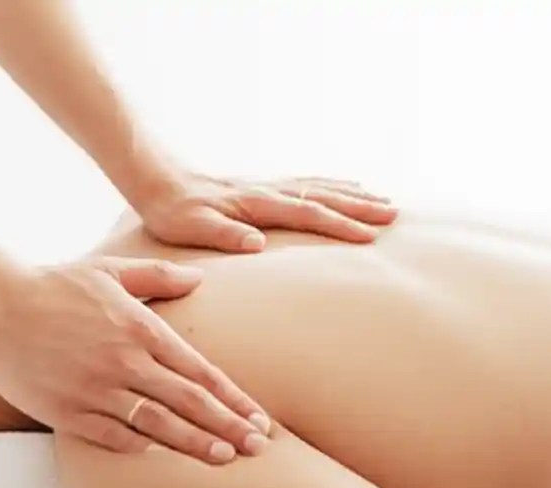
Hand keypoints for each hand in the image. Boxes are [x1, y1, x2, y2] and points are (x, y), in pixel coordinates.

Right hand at [0, 256, 269, 462]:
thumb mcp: (110, 269)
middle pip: (189, 404)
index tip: (260, 418)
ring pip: (158, 426)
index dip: (234, 399)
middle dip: (229, 427)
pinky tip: (162, 455)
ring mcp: (97, 391)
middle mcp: (125, 363)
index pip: (200, 372)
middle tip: (259, 447)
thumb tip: (198, 278)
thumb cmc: (53, 284)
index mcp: (141, 329)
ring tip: (225, 458)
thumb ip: (158, 276)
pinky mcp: (69, 413)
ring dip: (194, 445)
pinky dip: (140, 447)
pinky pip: (114, 437)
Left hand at [135, 172, 397, 251]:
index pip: (306, 214)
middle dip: (359, 207)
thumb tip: (257, 243)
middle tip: (394, 214)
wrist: (156, 181)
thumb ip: (225, 235)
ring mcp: (267, 187)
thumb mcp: (192, 228)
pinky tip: (347, 186)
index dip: (339, 224)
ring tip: (384, 201)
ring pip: (320, 187)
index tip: (370, 236)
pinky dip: (332, 184)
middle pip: (322, 196)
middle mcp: (268, 191)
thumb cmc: (173, 212)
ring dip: (352, 194)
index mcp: (256, 204)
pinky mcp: (263, 188)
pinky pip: (308, 183)